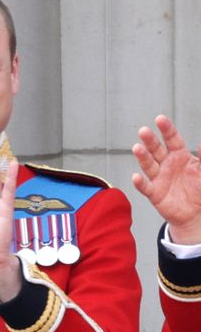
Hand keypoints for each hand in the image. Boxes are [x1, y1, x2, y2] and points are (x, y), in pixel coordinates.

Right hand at [132, 115, 200, 243]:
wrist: (195, 212)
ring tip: (137, 148)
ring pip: (148, 165)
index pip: (172, 139)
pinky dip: (140, 183)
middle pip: (156, 150)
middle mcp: (167, 164)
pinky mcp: (154, 194)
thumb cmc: (200, 189)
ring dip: (142, 157)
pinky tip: (136, 176)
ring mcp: (159, 178)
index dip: (166, 129)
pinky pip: (146, 187)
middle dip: (150, 140)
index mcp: (180, 155)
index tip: (160, 119)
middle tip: (143, 131)